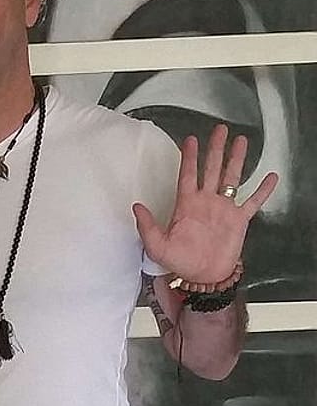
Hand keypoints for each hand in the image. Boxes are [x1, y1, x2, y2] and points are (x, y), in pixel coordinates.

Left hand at [133, 124, 277, 282]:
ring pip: (231, 178)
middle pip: (211, 169)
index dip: (190, 157)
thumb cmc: (180, 261)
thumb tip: (136, 207)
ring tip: (241, 141)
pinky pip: (253, 201)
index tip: (190, 139)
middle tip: (220, 129)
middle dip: (215, 149)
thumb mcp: (157, 245)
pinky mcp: (239, 220)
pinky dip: (263, 190)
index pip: (188, 175)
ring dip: (236, 160)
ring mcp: (224, 209)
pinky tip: (270, 176)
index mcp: (186, 204)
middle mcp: (206, 202)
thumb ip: (147, 226)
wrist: (203, 276)